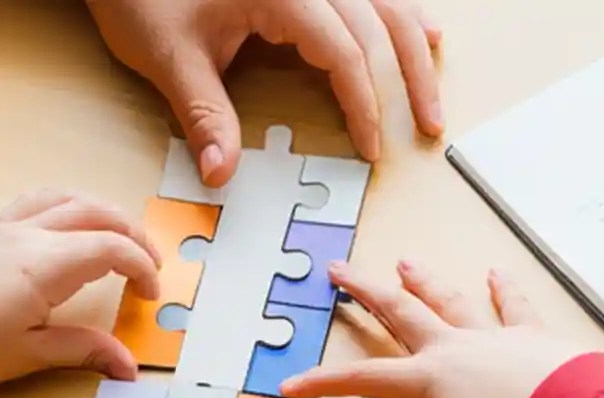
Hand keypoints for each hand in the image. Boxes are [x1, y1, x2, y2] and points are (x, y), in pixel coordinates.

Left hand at [0, 189, 161, 394]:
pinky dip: (68, 207)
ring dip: (104, 212)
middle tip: (151, 265)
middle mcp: (28, 236)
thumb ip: (85, 351)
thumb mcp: (29, 355)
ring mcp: (6, 230)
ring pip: (69, 198)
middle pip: (98, 213)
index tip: (150, 295)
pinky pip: (37, 202)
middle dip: (134, 234)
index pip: (112, 248)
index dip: (142, 267)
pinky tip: (70, 229)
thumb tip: (128, 364)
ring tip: (121, 238)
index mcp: (44, 264)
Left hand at [86, 0, 441, 185]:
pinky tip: (426, 29)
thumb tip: (222, 175)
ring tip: (435, 88)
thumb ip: (204, 115)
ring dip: (414, 43)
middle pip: (379, 21)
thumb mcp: (168, 56)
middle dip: (409, 77)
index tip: (372, 145)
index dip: (364, 101)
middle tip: (430, 126)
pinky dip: (398, 11)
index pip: (343, 50)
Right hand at [281, 260, 583, 397]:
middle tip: (339, 270)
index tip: (291, 385)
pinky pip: (513, 307)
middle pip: (400, 315)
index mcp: (429, 378)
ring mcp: (493, 336)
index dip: (325, 383)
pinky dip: (504, 290)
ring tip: (404, 263)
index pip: (365, 379)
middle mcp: (454, 348)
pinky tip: (497, 274)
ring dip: (424, 283)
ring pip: (450, 302)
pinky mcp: (531, 336)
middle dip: (365, 293)